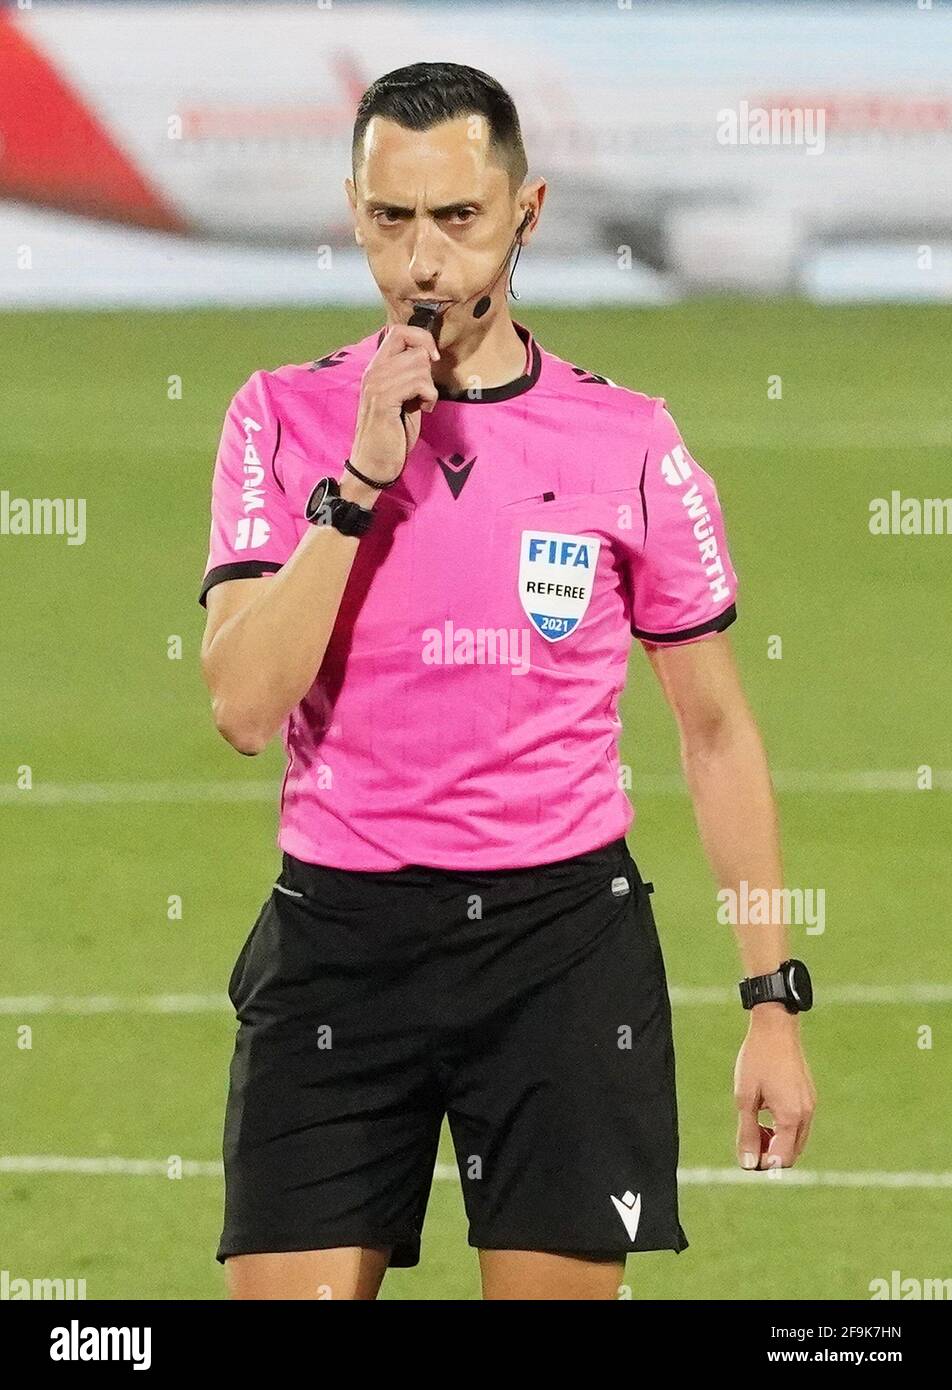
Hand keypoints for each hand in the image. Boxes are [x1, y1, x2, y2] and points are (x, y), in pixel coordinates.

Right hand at [349, 323, 438, 486]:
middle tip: (424, 390)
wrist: (373, 464)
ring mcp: (376, 384)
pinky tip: (423, 410)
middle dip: (428, 367)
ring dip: (429, 386)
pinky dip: (429, 396)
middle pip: (413, 345)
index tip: (432, 359)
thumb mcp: (402, 397)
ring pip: (419, 364)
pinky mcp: (383, 400)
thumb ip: (409, 374)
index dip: (421, 338)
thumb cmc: (392, 433)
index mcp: (376, 367)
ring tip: (422, 403)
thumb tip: (428, 355)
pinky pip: (419, 382)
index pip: (399, 330)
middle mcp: (373, 371)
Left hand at [734, 1007, 816, 1169]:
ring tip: (756, 1123)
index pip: (782, 1159)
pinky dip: (784, 1128)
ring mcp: (810, 1104)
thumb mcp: (745, 1098)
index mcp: (791, 1117)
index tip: (746, 1153)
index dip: (763, 1163)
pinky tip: (766, 1111)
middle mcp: (806, 1114)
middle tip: (749, 1138)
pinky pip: (800, 1124)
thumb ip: (747, 1132)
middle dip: (771, 1154)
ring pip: (796, 1139)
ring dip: (778, 1141)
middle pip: (792, 1153)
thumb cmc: (757, 1060)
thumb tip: (747, 1163)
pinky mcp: (809, 1096)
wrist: (775, 1028)